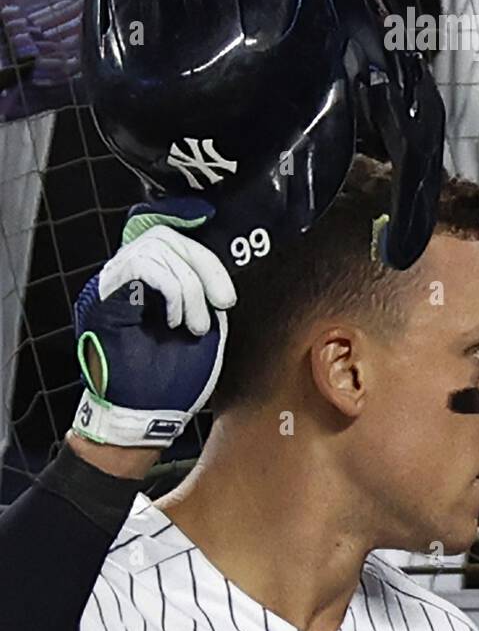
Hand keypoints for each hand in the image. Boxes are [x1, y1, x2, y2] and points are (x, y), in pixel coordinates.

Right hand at [71, 198, 236, 449]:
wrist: (146, 416)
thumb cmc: (175, 378)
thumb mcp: (204, 326)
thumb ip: (204, 292)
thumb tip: (216, 263)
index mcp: (149, 281)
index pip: (163, 229)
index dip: (182, 215)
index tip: (207, 217)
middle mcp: (126, 276)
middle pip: (166, 235)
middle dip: (204, 264)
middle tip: (224, 301)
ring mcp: (112, 284)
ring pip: (157, 247)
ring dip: (189, 284)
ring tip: (196, 324)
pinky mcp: (103, 297)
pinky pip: (142, 265)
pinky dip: (171, 288)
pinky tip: (176, 319)